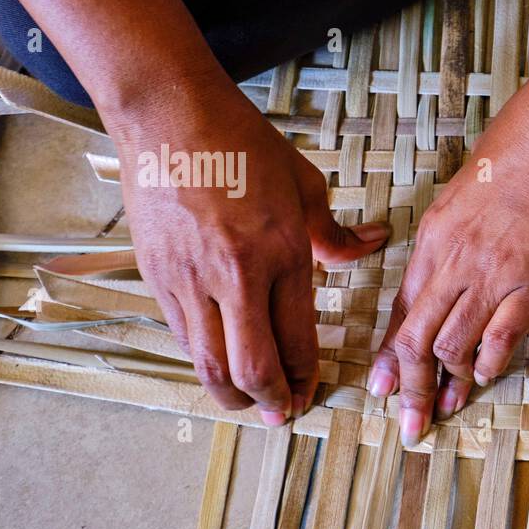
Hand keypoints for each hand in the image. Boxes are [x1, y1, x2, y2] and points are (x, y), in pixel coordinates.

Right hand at [110, 82, 387, 422]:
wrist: (169, 114)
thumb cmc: (242, 144)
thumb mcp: (304, 185)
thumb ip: (334, 232)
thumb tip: (371, 243)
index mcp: (280, 253)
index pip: (297, 339)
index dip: (306, 377)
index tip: (311, 391)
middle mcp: (235, 275)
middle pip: (250, 368)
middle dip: (271, 402)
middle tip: (283, 414)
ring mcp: (191, 279)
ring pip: (209, 363)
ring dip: (233, 393)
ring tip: (251, 401)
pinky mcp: (157, 276)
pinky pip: (183, 337)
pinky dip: (204, 361)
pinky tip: (220, 363)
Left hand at [367, 74, 528, 445]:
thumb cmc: (524, 143)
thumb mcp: (469, 187)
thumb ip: (455, 231)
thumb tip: (451, 265)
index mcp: (435, 234)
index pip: (402, 307)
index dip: (391, 353)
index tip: (384, 383)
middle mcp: (456, 259)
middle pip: (418, 337)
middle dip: (409, 387)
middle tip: (408, 423)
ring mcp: (496, 274)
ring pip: (454, 344)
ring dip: (448, 384)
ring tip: (447, 409)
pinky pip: (502, 336)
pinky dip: (490, 362)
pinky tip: (487, 376)